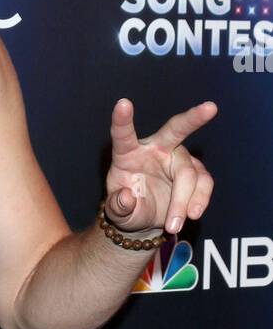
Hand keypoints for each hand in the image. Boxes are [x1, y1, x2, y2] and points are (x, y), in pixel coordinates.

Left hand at [103, 98, 216, 235]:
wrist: (145, 220)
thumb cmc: (128, 209)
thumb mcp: (118, 213)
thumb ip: (119, 206)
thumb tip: (126, 198)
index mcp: (128, 153)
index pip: (123, 135)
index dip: (122, 120)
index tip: (123, 103)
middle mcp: (155, 149)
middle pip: (176, 130)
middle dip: (193, 118)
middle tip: (210, 108)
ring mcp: (177, 159)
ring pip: (189, 173)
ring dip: (185, 200)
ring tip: (174, 224)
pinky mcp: (195, 172)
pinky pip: (204, 183)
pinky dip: (199, 200)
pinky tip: (192, 214)